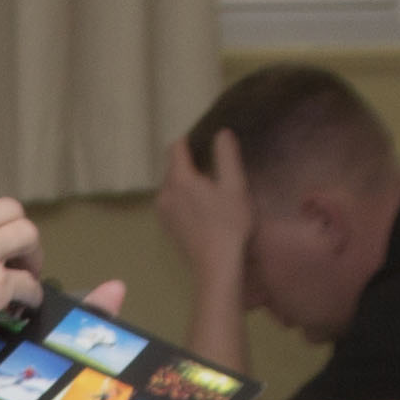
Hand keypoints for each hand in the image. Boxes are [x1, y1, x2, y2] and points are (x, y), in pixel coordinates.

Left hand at [157, 132, 255, 299]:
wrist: (218, 267)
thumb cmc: (229, 224)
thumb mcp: (235, 186)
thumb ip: (227, 156)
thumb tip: (222, 133)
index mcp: (179, 179)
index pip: (176, 148)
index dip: (190, 142)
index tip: (206, 144)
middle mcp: (165, 193)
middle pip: (173, 168)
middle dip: (190, 165)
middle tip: (215, 172)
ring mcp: (163, 213)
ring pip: (172, 187)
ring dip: (187, 185)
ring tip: (210, 194)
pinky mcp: (168, 229)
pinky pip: (173, 205)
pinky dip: (184, 201)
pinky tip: (203, 213)